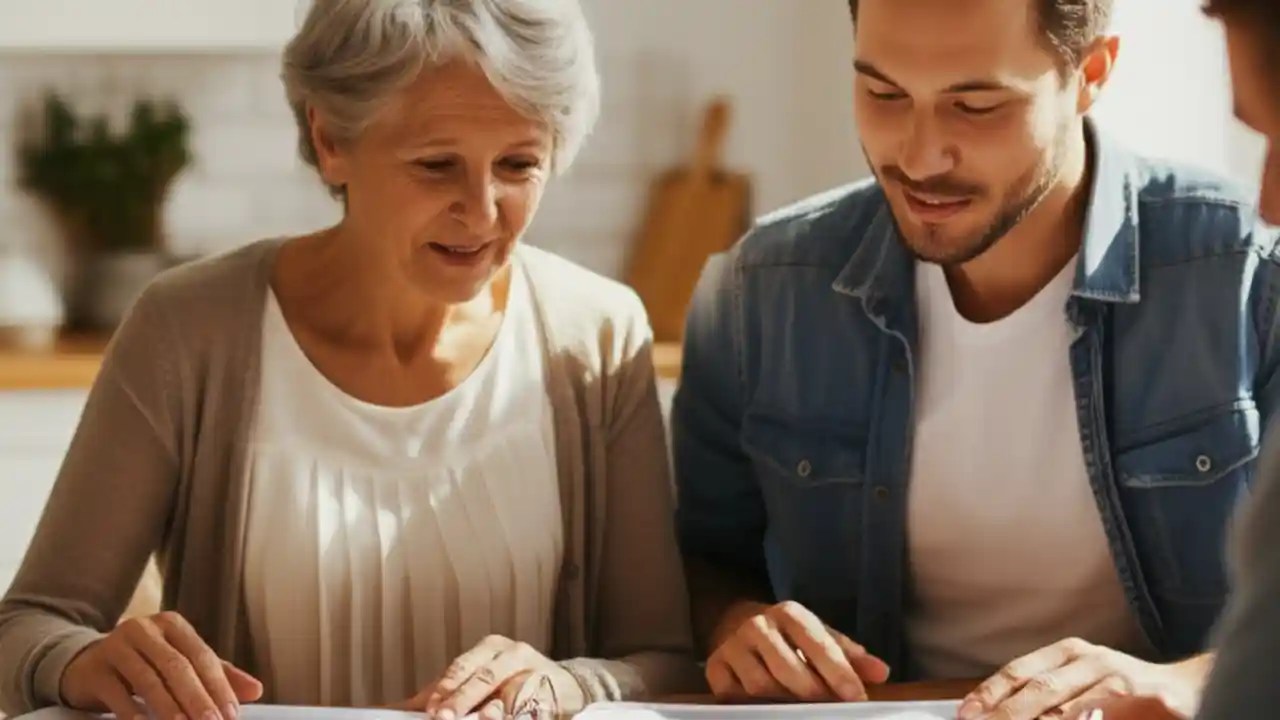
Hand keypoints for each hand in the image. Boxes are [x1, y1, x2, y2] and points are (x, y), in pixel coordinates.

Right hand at [61, 611, 262, 719]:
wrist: (86, 663)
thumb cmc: (144, 663)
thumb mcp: (180, 662)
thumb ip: (218, 675)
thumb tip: (256, 690)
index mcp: (172, 625)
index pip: (202, 655)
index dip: (218, 685)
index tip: (231, 714)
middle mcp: (145, 629)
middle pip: (177, 667)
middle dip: (198, 699)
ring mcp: (116, 646)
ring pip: (149, 680)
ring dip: (169, 708)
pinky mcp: (95, 668)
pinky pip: (117, 693)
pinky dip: (133, 713)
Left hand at [395, 635, 584, 719]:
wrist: (564, 686)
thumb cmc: (512, 681)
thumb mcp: (478, 678)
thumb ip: (443, 691)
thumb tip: (396, 708)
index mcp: (491, 647)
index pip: (463, 666)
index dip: (446, 687)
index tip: (429, 707)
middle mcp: (513, 654)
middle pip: (484, 677)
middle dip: (463, 699)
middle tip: (443, 716)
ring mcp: (535, 672)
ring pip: (509, 692)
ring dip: (493, 709)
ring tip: (483, 716)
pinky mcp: (552, 693)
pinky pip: (533, 707)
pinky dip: (516, 716)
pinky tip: (505, 718)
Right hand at [705, 600, 889, 702]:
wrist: (736, 622)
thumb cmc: (789, 637)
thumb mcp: (820, 636)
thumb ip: (849, 655)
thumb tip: (881, 672)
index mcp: (789, 613)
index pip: (817, 642)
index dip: (838, 671)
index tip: (857, 696)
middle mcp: (758, 625)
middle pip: (787, 668)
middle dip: (813, 693)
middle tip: (831, 710)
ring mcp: (733, 646)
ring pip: (759, 686)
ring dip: (784, 703)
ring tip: (801, 710)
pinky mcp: (715, 666)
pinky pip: (733, 695)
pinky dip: (752, 706)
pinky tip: (768, 708)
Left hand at [958, 639, 1206, 719]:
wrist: (1190, 687)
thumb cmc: (1123, 689)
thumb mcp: (1078, 684)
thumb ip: (1042, 698)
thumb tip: (993, 712)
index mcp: (1068, 653)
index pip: (1019, 672)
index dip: (989, 694)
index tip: (966, 715)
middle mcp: (1092, 660)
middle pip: (1040, 690)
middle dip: (1007, 714)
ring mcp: (1122, 679)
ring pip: (1072, 707)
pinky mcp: (1153, 700)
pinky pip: (1109, 716)